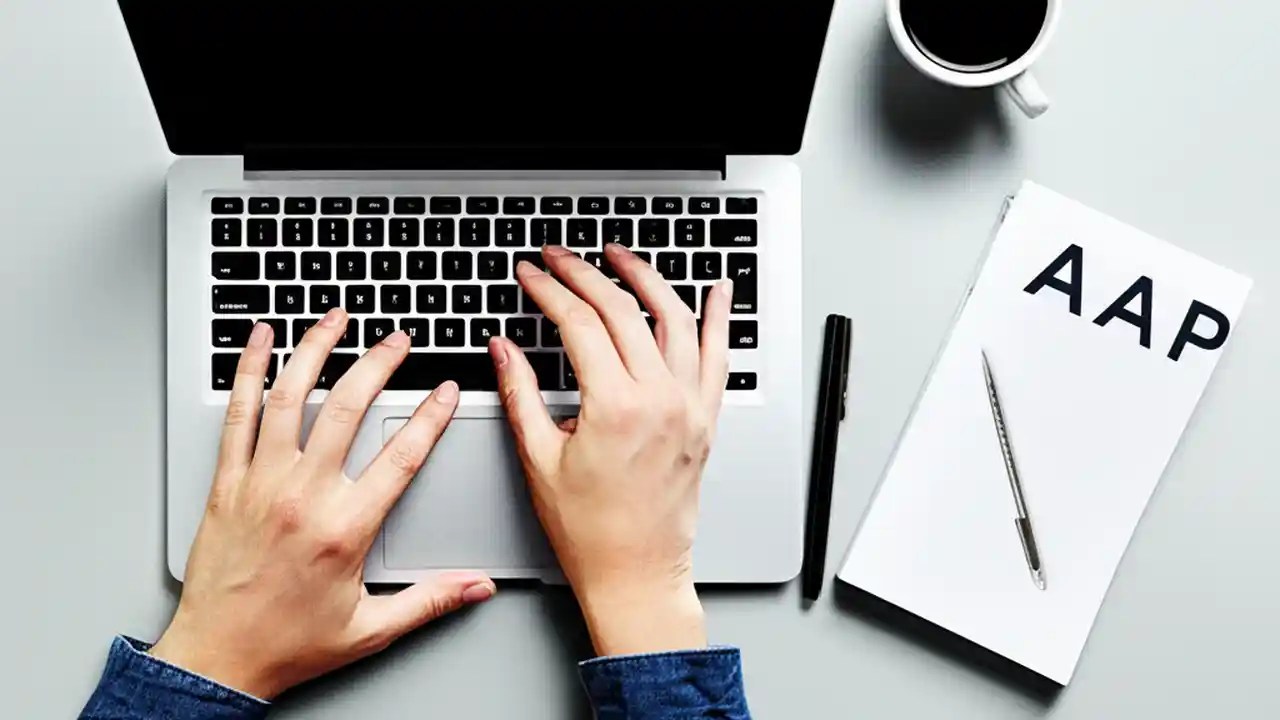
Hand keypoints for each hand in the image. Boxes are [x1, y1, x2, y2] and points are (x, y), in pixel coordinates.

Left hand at [152, 309, 495, 698]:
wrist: (216, 659)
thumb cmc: (287, 644)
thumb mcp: (371, 628)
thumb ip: (431, 600)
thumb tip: (477, 586)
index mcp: (345, 529)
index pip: (401, 456)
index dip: (430, 417)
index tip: (445, 390)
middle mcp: (304, 497)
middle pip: (349, 409)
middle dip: (379, 363)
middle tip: (397, 339)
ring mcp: (261, 484)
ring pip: (292, 398)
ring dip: (316, 350)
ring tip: (335, 319)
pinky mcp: (226, 483)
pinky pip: (238, 415)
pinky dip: (250, 372)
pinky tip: (260, 342)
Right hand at [490, 244, 731, 656]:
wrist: (638, 573)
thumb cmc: (590, 532)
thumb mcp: (539, 460)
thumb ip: (520, 393)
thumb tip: (503, 348)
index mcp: (615, 407)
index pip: (579, 323)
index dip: (548, 289)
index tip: (529, 273)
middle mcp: (659, 399)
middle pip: (623, 310)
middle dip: (586, 273)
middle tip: (559, 256)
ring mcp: (689, 407)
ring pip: (674, 319)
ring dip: (647, 278)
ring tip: (621, 255)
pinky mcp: (706, 419)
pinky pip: (719, 356)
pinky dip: (718, 318)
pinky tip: (716, 289)